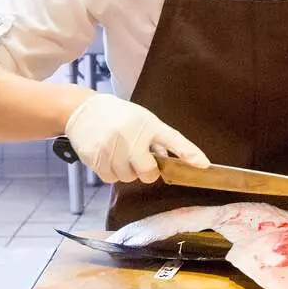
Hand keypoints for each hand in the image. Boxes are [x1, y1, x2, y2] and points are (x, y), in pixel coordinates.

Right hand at [63, 93, 208, 183]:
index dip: (189, 153)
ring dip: (127, 172)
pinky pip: (110, 178)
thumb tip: (171, 162)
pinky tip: (108, 157)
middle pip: (147, 172)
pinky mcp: (95, 156)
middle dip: (146, 171)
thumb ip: (158, 141)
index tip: (204, 165)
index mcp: (149, 124)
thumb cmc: (120, 116)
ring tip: (120, 154)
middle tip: (139, 160)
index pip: (174, 139)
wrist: (84, 110)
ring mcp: (112, 147)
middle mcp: (131, 135)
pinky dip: (111, 173)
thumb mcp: (143, 120)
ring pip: (127, 178)